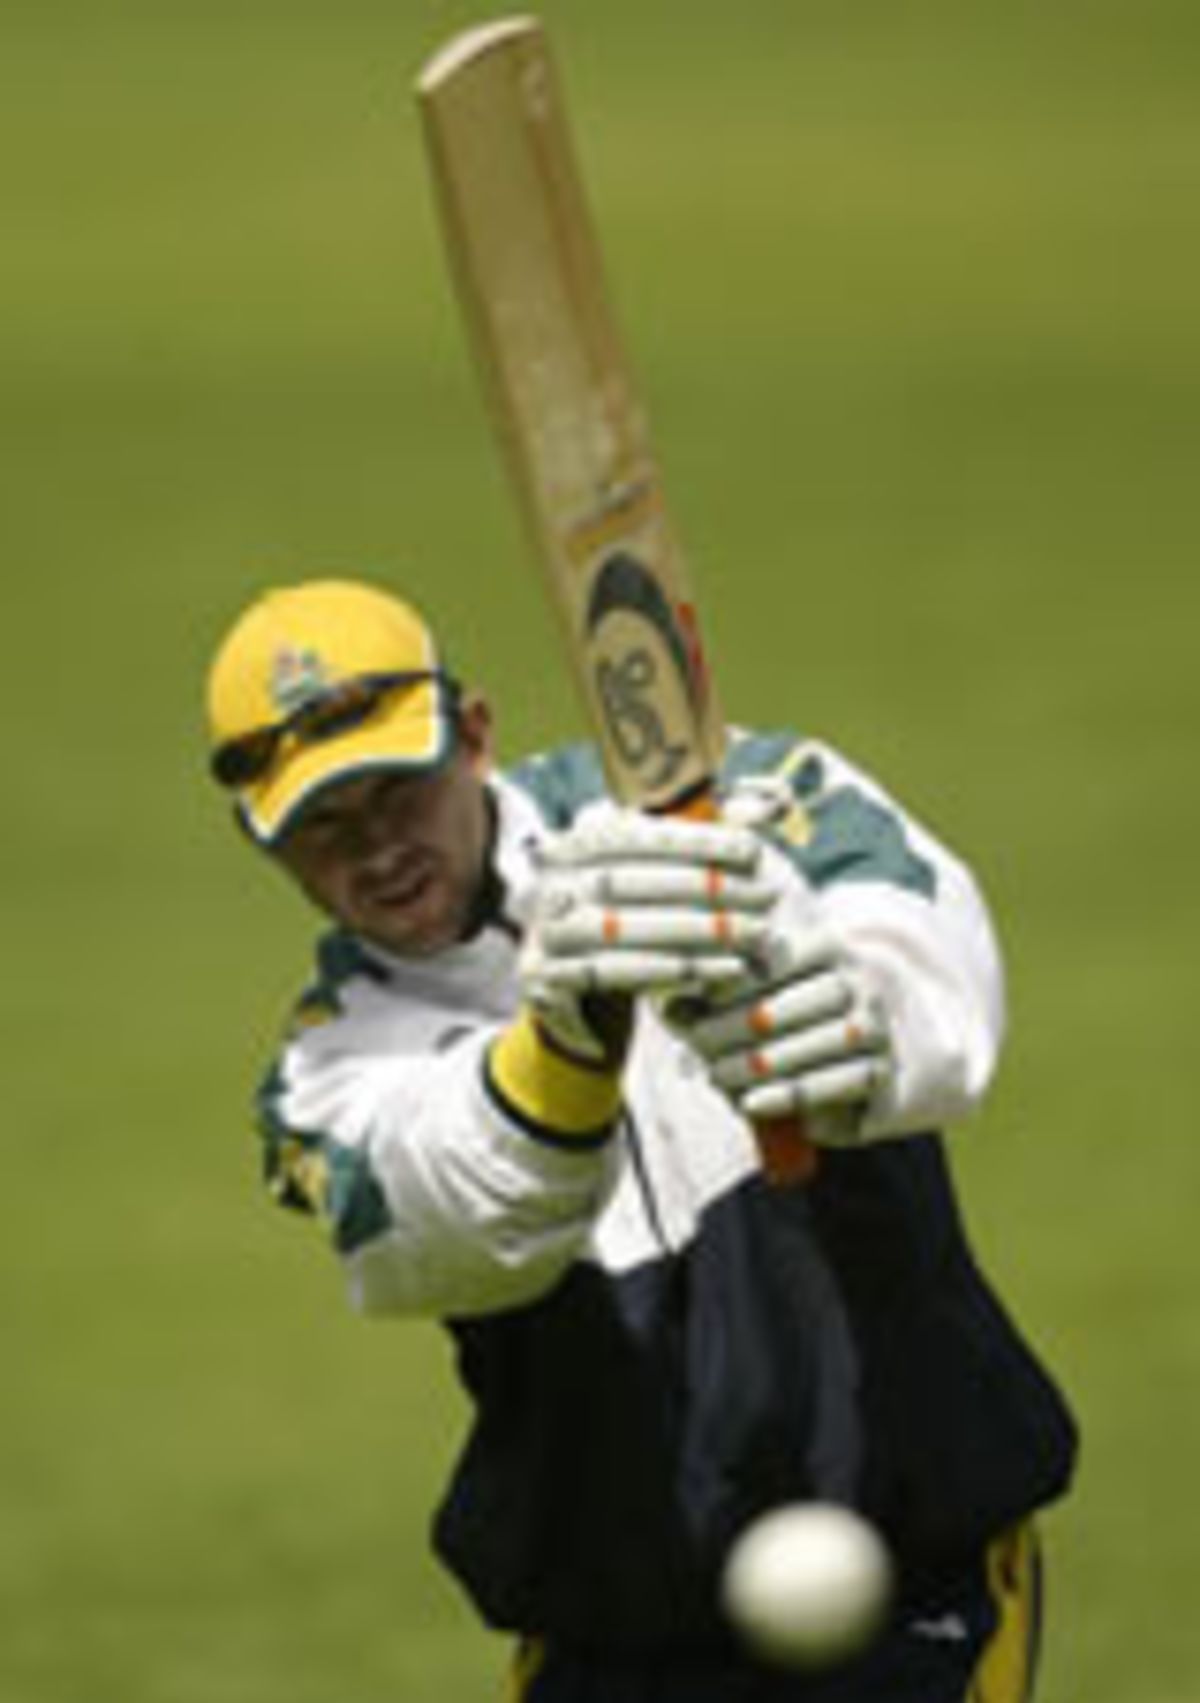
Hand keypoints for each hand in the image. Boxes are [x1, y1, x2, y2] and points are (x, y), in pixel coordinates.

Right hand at [519, 806, 775, 1065]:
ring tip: (754, 935)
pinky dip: (668, 972)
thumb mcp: (648, 879)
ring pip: (624, 930)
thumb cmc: (627, 922)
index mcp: (573, 848)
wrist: (568, 987)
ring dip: (697, 934)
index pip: (638, 837)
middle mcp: (552, 884)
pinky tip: (716, 971)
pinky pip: (614, 975)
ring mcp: (544, 932)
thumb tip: (764, 812)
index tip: (753, 851)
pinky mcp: (544, 978)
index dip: (696, 842)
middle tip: (767, 897)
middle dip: (707, 890)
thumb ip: (690, 850)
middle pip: (634, 882)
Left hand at [669, 845, 892, 1140]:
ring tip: (717, 1077)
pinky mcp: (882, 1069)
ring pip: (809, 1043)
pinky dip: (789, 1094)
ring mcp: (875, 1024)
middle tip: (696, 1048)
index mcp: (826, 946)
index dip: (730, 983)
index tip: (693, 1004)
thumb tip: (667, 1007)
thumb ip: (718, 1001)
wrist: (876, 1054)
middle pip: (786, 1004)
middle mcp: (858, 979)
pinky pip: (833, 1081)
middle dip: (733, 1029)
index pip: (772, 960)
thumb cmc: (799, 1025)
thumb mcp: (760, 1003)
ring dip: (757, 1064)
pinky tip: (752, 1103)